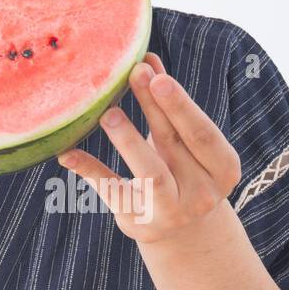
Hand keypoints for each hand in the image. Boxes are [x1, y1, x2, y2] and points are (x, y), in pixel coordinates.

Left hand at [56, 53, 242, 246]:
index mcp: (222, 168)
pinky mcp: (137, 220)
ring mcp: (171, 211)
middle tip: (135, 74)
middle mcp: (202, 193)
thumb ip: (166, 104)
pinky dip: (88, 169)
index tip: (157, 76)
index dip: (180, 105)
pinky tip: (66, 152)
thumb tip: (146, 58)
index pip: (202, 132)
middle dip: (157, 107)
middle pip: (175, 143)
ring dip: (128, 140)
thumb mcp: (182, 141)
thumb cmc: (181, 170)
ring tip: (107, 112)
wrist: (181, 231)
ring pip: (151, 173)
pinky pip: (111, 190)